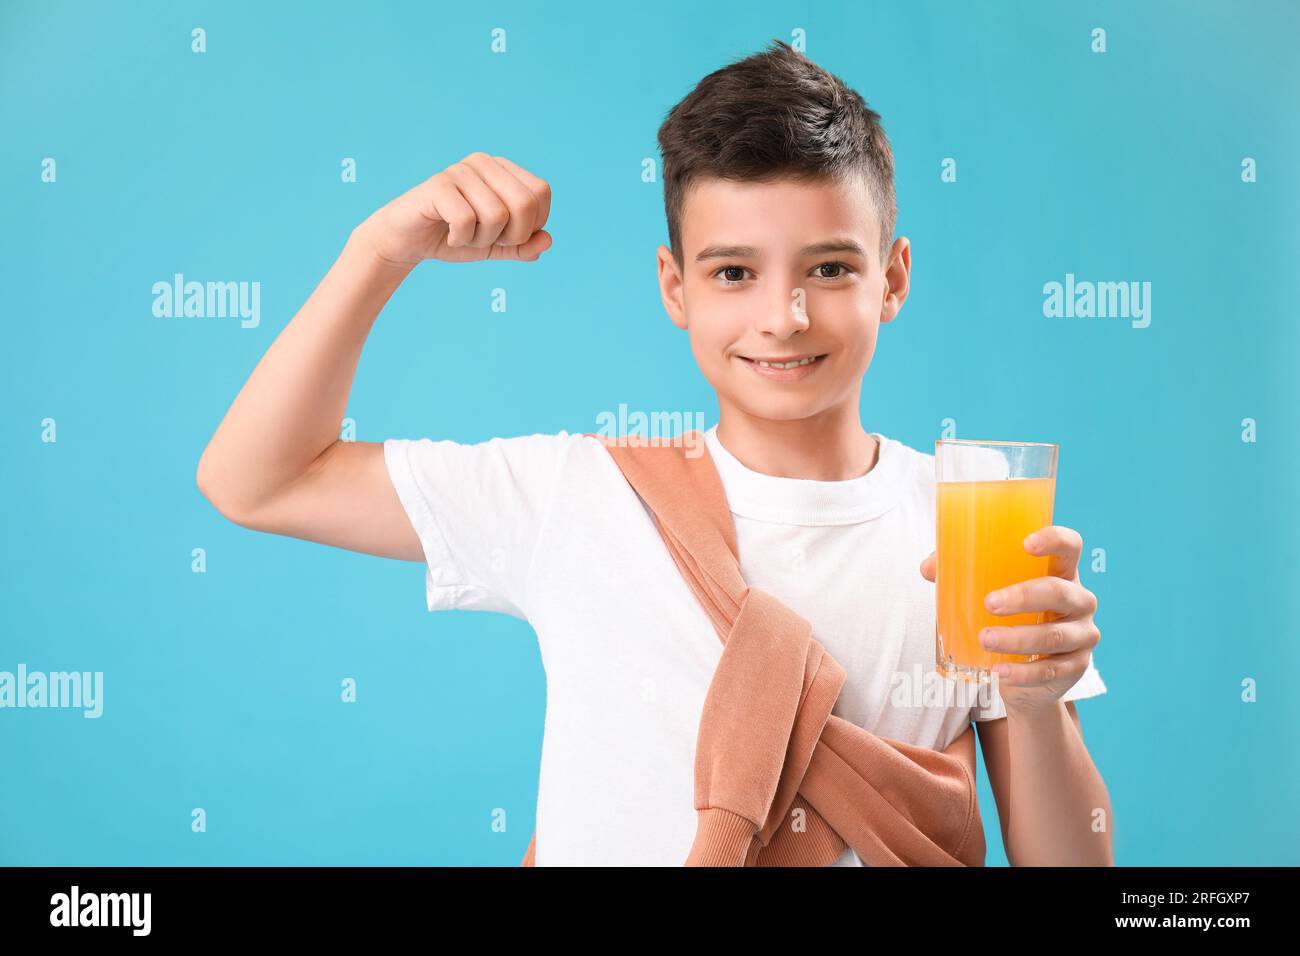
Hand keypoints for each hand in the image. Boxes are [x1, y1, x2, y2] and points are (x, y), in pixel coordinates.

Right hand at [357, 152, 552, 267]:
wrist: (408, 241)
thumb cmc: (455, 237)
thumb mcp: (496, 247)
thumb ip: (524, 246)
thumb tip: (547, 240)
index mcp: (503, 170)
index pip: (541, 193)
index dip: (531, 224)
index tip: (506, 235)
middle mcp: (484, 162)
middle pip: (524, 203)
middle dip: (511, 236)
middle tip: (486, 239)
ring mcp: (460, 170)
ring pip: (497, 215)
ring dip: (482, 240)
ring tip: (464, 236)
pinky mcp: (439, 185)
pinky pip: (466, 220)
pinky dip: (460, 239)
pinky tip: (449, 235)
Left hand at [919, 525, 1100, 716]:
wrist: (1028, 673)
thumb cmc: (1010, 617)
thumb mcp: (991, 591)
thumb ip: (962, 573)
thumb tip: (928, 568)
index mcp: (1061, 572)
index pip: (1070, 546)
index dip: (1054, 540)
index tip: (1026, 543)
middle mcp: (1079, 601)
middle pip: (1059, 592)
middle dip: (1023, 597)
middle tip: (989, 603)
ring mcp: (1082, 635)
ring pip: (1054, 635)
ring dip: (1017, 638)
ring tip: (985, 639)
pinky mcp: (1075, 667)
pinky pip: (1051, 670)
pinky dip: (1023, 673)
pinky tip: (999, 671)